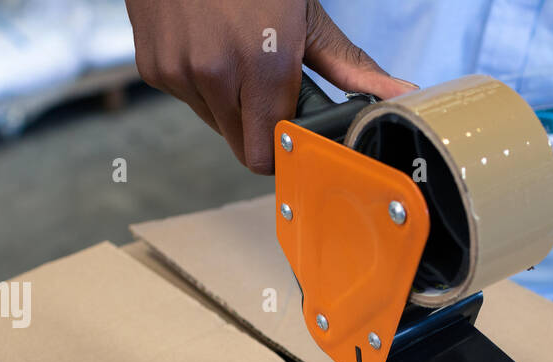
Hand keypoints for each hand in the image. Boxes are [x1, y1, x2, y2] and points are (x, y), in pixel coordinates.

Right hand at [125, 0, 415, 173]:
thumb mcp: (307, 15)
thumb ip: (349, 67)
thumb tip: (398, 95)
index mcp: (263, 64)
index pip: (269, 154)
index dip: (283, 147)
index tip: (293, 134)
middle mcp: (216, 73)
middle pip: (243, 147)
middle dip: (260, 127)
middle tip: (269, 87)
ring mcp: (179, 72)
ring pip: (215, 125)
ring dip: (230, 106)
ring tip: (237, 56)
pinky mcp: (154, 69)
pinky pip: (188, 101)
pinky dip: (201, 86)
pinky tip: (208, 47)